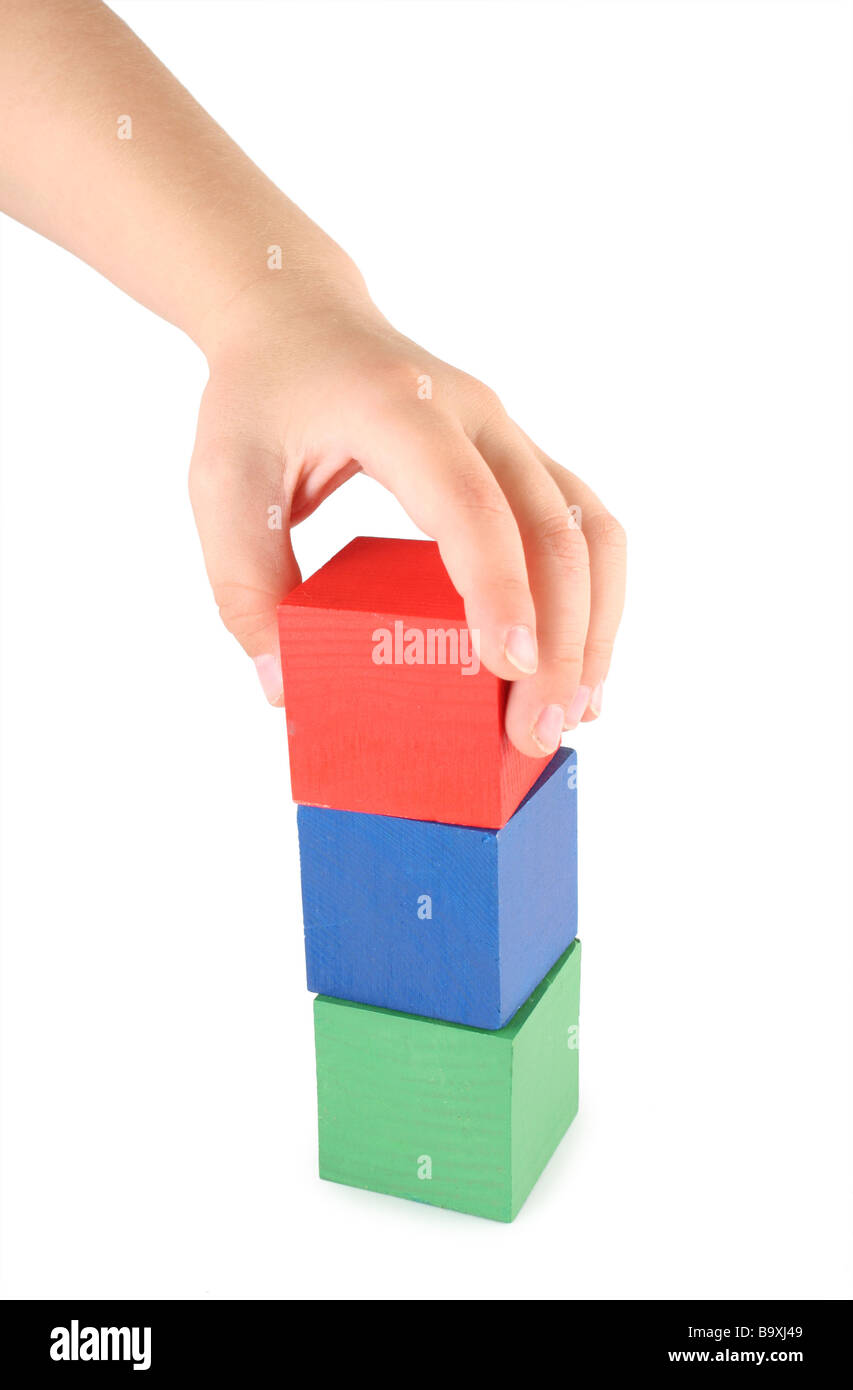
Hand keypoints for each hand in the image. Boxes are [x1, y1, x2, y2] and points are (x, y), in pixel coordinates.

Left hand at [189, 266, 625, 758]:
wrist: (300, 319)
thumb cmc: (262, 400)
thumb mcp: (222, 483)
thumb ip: (245, 583)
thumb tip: (285, 687)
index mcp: (398, 408)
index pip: (468, 501)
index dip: (497, 585)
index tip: (509, 668)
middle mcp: (474, 415)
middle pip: (552, 525)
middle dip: (561, 638)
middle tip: (539, 731)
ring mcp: (509, 434)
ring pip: (590, 527)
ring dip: (595, 624)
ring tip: (575, 711)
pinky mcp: (522, 461)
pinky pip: (585, 528)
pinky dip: (595, 600)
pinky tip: (579, 665)